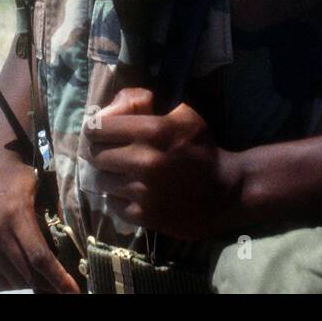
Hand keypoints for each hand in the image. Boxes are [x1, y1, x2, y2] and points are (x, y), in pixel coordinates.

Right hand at [0, 145, 80, 293]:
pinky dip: (9, 281)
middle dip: (47, 284)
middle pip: (26, 273)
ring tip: (41, 279)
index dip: (58, 279)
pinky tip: (20, 274)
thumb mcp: (40, 192)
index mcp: (15, 215)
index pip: (39, 258)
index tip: (73, 291)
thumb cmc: (19, 176)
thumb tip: (68, 252)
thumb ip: (50, 221)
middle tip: (60, 286)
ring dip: (28, 283)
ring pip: (9, 279)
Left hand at [86, 87, 243, 240]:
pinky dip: (118, 197)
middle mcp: (143, 160)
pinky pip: (113, 203)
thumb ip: (146, 105)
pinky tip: (132, 192)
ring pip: (101, 180)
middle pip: (95, 155)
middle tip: (110, 153)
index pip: (97, 128)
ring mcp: (142, 190)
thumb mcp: (182, 114)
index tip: (99, 133)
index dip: (95, 129)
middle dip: (99, 152)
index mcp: (152, 131)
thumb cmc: (203, 149)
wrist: (227, 192)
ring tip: (122, 174)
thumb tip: (112, 105)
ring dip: (109, 176)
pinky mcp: (143, 215)